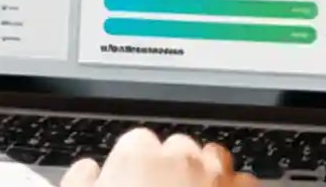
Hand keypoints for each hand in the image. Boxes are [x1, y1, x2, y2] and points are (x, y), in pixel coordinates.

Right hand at [61, 128, 258, 186]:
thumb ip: (81, 181)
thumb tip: (87, 170)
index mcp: (137, 158)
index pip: (135, 143)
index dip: (132, 166)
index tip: (132, 183)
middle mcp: (179, 159)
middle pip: (176, 148)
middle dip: (171, 169)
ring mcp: (216, 176)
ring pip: (214, 159)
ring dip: (206, 174)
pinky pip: (244, 182)